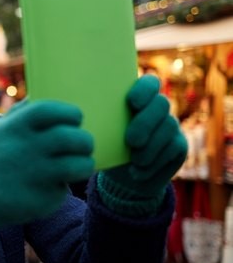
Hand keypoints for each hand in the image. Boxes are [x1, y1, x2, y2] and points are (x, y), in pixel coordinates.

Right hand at [0, 100, 94, 237]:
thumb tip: (48, 96)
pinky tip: (49, 185)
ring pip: (79, 165)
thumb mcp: (0, 129)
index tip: (74, 120)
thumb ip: (23, 112)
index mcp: (16, 128)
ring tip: (78, 164)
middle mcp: (26, 149)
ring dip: (84, 163)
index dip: (70, 113)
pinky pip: (65, 188)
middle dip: (85, 140)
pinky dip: (62, 186)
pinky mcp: (42, 199)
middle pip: (74, 138)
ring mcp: (35, 176)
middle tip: (83, 144)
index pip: (53, 110)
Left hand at [100, 75, 187, 213]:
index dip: (144, 89)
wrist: (121, 179)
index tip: (132, 102)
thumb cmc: (105, 148)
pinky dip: (154, 163)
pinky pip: (173, 148)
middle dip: (145, 123)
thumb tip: (83, 111)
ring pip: (168, 127)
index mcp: (137, 99)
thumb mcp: (100, 133)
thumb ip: (100, 118)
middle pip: (160, 104)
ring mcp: (170, 125)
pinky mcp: (178, 145)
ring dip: (150, 147)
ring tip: (134, 161)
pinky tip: (137, 172)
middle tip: (131, 141)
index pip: (149, 83)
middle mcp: (156, 108)